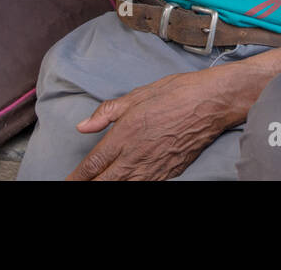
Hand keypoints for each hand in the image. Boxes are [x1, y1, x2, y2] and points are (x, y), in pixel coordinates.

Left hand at [67, 67, 249, 180]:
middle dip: (89, 185)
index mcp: (125, 134)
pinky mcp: (170, 172)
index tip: (68, 182)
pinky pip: (146, 185)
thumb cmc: (178, 93)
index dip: (77, 178)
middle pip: (104, 182)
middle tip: (77, 186)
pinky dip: (133, 186)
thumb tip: (84, 125)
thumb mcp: (139, 95)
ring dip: (110, 185)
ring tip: (100, 184)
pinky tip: (128, 183)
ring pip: (124, 186)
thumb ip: (108, 112)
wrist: (213, 102)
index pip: (92, 165)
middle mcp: (136, 155)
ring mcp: (154, 167)